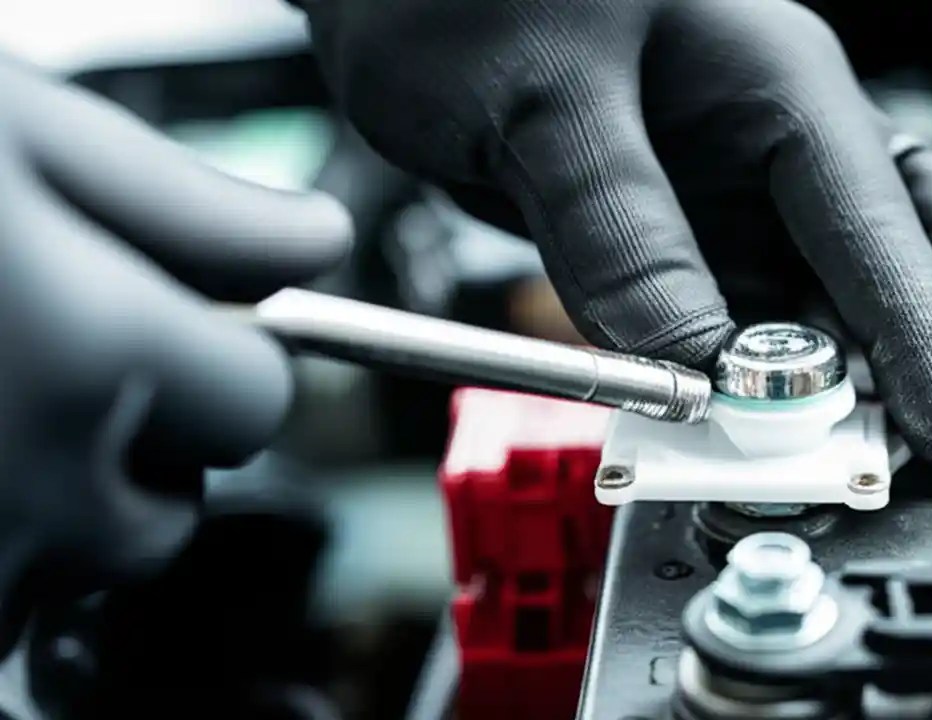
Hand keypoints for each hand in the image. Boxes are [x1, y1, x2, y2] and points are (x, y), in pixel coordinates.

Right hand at [0, 57, 350, 651]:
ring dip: (58, 496)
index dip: (222, 354)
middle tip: (42, 356)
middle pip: (171, 509)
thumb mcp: (16, 130)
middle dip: (141, 441)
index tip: (171, 321)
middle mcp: (25, 493)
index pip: (259, 402)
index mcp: (87, 356)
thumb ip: (187, 204)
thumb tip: (317, 240)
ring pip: (79, 562)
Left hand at [296, 0, 931, 486]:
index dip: (930, 335)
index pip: (879, 222)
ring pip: (835, 298)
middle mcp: (774, 139)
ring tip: (913, 466)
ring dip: (873, 384)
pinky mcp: (679, 234)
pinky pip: (746, 319)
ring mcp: (731, 190)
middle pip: (914, 252)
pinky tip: (791, 435)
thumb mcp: (543, 104)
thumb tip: (696, 369)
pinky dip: (772, 384)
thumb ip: (621, 234)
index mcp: (774, 80)